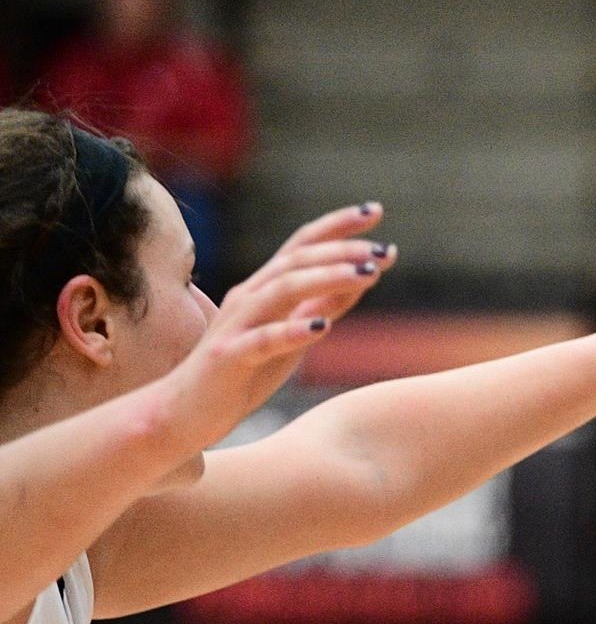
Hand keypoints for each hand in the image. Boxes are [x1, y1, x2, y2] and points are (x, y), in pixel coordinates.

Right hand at [160, 202, 393, 439]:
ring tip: (368, 275)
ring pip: (281, 290)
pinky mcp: (228, 358)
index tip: (376, 209)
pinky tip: (323, 327)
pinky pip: (261, 340)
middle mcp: (248, 298)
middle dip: (341, 250)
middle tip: (383, 250)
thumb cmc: (243, 372)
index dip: (337, 225)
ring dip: (327, 278)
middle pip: (295, 260)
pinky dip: (292, 331)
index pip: (302, 245)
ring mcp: (236, 326)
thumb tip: (366, 276)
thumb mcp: (293, 335)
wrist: (185, 414)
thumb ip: (324, 305)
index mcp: (264, 289)